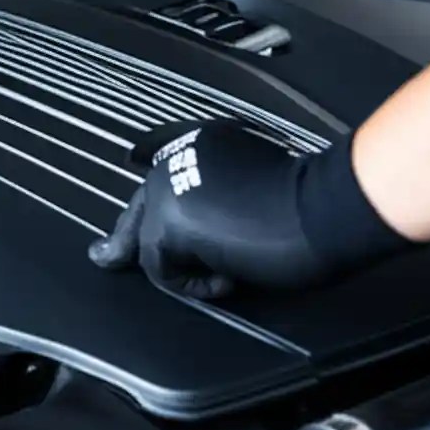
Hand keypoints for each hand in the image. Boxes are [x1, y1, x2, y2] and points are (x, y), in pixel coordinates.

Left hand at [88, 122, 407, 298]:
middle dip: (121, 239)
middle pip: (141, 208)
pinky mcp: (168, 223)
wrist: (327, 206)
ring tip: (229, 270)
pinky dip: (192, 285)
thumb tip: (178, 239)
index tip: (122, 218)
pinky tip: (228, 277)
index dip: (144, 208)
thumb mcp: (250, 193)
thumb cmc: (311, 204)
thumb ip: (211, 203)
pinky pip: (161, 270)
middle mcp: (177, 157)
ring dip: (185, 268)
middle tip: (101, 257)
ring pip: (151, 243)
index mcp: (200, 144)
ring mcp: (169, 187)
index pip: (161, 179)